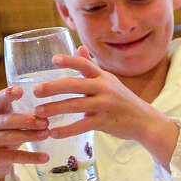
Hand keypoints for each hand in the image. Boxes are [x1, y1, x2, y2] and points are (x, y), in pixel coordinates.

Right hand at [0, 85, 50, 180]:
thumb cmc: (6, 135)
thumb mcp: (10, 123)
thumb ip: (24, 116)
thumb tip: (52, 111)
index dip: (8, 95)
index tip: (20, 90)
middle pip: (7, 120)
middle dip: (27, 121)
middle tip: (45, 122)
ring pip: (11, 137)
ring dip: (31, 136)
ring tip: (47, 134)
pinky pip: (14, 156)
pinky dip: (31, 157)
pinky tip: (45, 157)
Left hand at [33, 47, 178, 164]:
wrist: (145, 121)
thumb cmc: (123, 100)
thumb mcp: (109, 80)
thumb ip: (92, 66)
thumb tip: (79, 47)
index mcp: (103, 77)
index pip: (85, 65)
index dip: (70, 61)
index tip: (53, 60)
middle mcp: (104, 88)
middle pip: (75, 85)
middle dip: (53, 87)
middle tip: (35, 91)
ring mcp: (105, 105)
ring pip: (76, 105)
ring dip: (55, 109)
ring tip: (38, 113)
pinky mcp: (105, 122)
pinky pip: (82, 125)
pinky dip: (67, 130)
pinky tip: (54, 132)